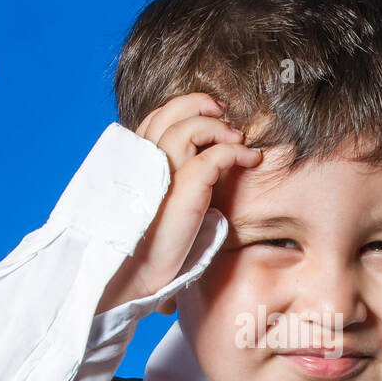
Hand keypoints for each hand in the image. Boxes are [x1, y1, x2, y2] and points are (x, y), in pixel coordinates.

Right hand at [96, 92, 261, 315]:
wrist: (132, 276)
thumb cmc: (145, 250)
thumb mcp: (156, 207)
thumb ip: (167, 184)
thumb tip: (197, 176)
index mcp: (133, 164)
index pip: (154, 120)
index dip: (181, 109)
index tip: (207, 115)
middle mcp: (143, 162)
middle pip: (168, 113)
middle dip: (198, 104)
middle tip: (222, 113)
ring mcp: (161, 173)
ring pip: (189, 127)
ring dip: (218, 127)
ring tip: (238, 138)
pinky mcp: (183, 189)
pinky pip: (214, 156)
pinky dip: (236, 152)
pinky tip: (250, 158)